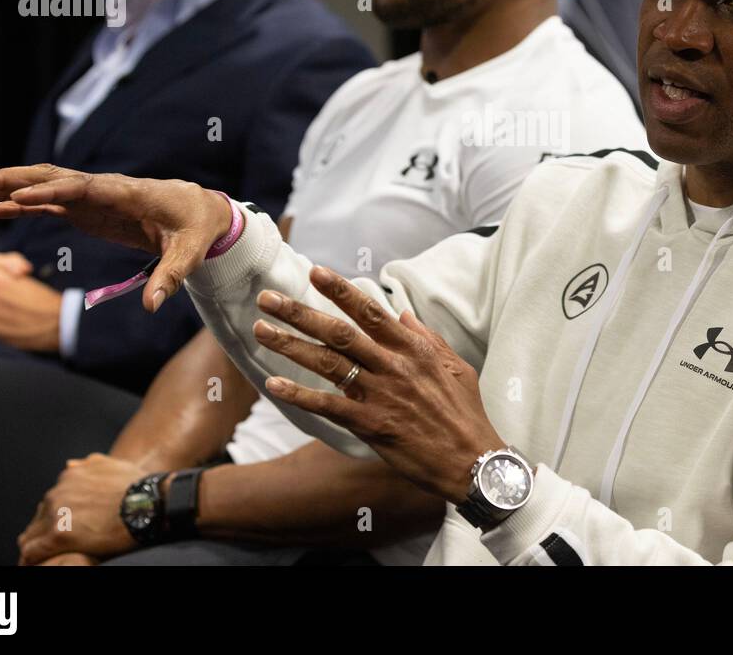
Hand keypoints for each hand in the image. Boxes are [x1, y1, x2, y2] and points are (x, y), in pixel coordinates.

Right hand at [0, 164, 233, 311]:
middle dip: (13, 178)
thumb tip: (152, 306)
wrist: (200, 212)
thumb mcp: (189, 253)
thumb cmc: (196, 228)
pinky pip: (48, 203)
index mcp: (130, 193)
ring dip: (7, 185)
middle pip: (53, 178)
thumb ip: (170, 277)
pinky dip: (20, 203)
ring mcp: (93, 198)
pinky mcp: (87, 210)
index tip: (22, 196)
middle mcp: (105, 189)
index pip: (86, 188)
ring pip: (44, 186)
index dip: (54, 191)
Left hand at [17, 453, 148, 563]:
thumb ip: (90, 465)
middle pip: (38, 519)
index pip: (50, 502)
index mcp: (69, 475)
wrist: (150, 503)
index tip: (63, 531)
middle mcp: (58, 492)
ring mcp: (56, 513)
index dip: (54, 519)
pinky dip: (34, 560)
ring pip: (32, 536)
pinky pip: (32, 552)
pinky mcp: (58, 535)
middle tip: (57, 548)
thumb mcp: (114, 466)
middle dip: (45, 533)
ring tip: (48, 559)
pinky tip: (42, 565)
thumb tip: (70, 464)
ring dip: (39, 547)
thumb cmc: (140, 486)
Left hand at [253, 266, 504, 504]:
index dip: (341, 291)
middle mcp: (393, 366)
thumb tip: (404, 313)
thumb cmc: (465, 414)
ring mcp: (380, 394)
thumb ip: (427, 337)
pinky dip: (299, 395)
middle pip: (338, 331)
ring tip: (261, 330)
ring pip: (327, 363)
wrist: (471, 461)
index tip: (315, 272)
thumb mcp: (455, 366)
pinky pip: (328, 405)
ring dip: (290, 345)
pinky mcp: (371, 424)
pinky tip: (273, 384)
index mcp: (413, 348)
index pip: (370, 311)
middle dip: (300, 312)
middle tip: (268, 298)